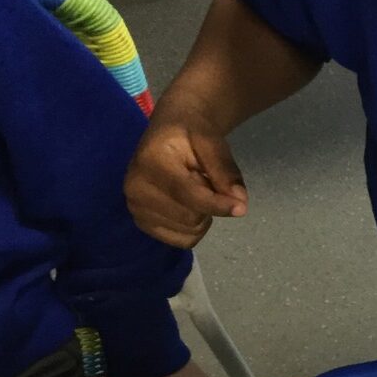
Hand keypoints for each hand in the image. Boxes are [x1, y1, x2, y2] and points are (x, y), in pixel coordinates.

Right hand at [125, 113, 247, 247]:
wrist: (168, 136)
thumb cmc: (189, 135)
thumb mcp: (210, 141)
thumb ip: (225, 170)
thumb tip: (240, 203)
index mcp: (149, 162)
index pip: (187, 194)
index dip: (217, 204)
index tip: (241, 208)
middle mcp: (134, 188)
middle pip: (190, 217)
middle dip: (209, 204)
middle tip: (205, 181)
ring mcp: (135, 209)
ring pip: (189, 231)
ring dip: (203, 215)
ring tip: (194, 190)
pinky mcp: (142, 224)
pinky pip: (182, 241)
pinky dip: (194, 228)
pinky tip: (188, 205)